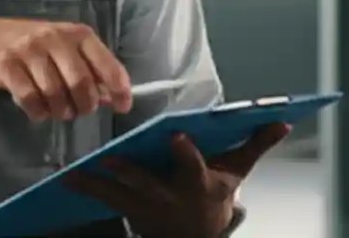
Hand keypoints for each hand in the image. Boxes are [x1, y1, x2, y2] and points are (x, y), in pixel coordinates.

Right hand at [0, 18, 131, 121]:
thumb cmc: (39, 48)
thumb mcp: (68, 51)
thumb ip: (91, 71)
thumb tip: (113, 97)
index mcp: (78, 34)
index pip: (105, 62)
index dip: (118, 87)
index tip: (123, 107)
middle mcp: (55, 38)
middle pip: (80, 82)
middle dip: (84, 105)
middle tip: (79, 111)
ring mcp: (29, 50)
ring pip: (54, 93)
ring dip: (60, 111)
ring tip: (58, 110)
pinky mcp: (8, 64)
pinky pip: (29, 98)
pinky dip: (38, 112)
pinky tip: (39, 110)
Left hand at [64, 123, 291, 237]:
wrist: (195, 236)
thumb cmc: (215, 194)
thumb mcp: (237, 172)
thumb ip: (256, 144)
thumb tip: (282, 121)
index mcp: (198, 184)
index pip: (193, 168)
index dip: (185, 154)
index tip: (177, 135)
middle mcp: (169, 198)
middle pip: (148, 184)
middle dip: (130, 172)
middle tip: (111, 157)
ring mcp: (146, 207)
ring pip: (118, 195)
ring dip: (95, 184)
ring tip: (73, 173)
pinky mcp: (129, 211)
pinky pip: (104, 199)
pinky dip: (86, 189)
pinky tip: (66, 178)